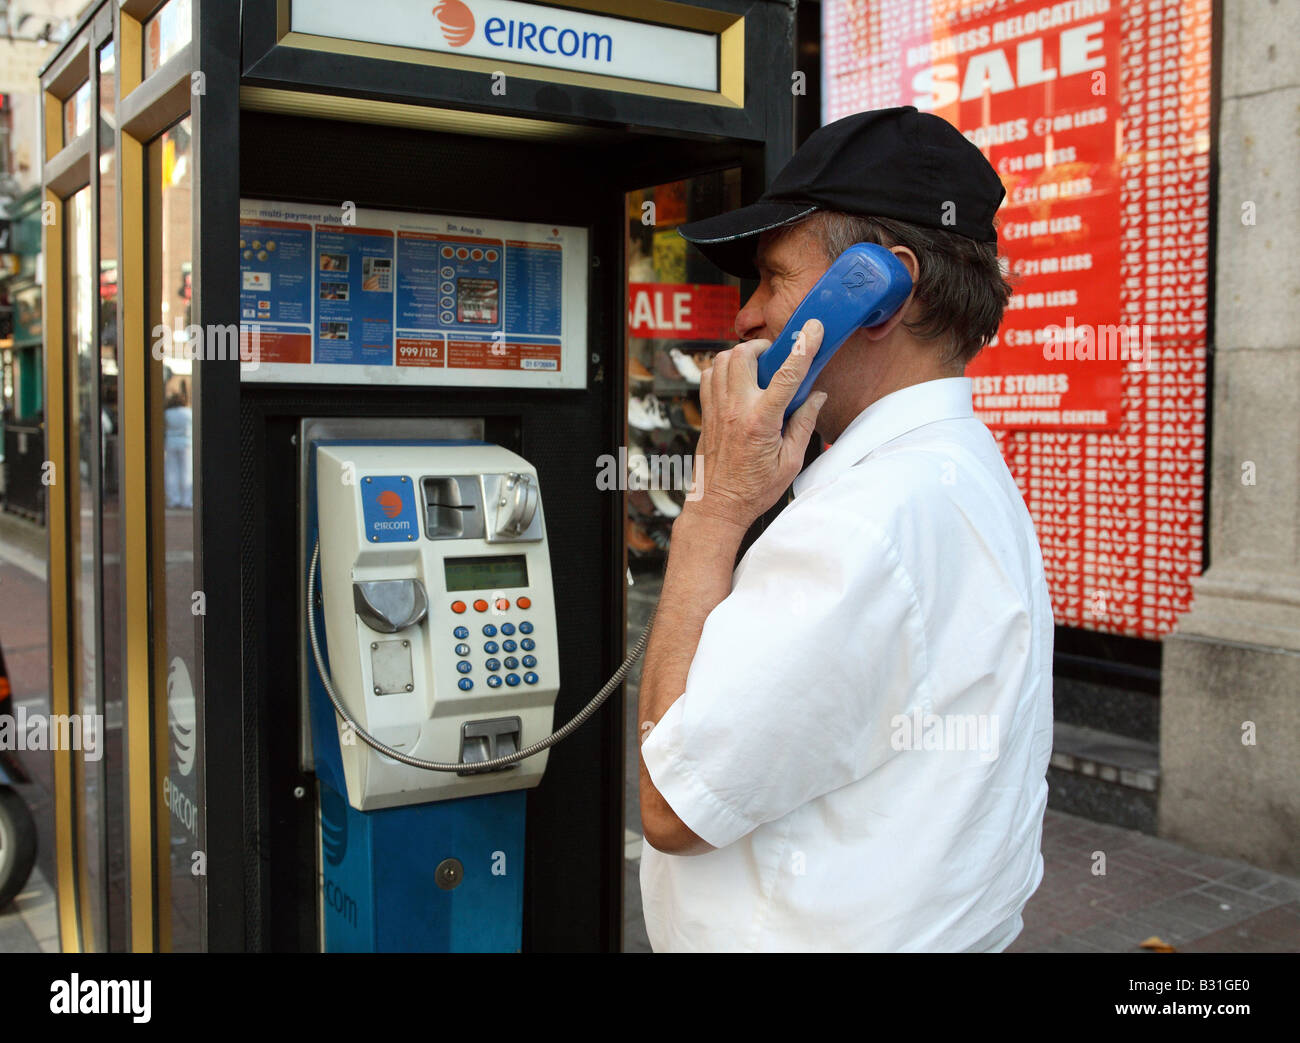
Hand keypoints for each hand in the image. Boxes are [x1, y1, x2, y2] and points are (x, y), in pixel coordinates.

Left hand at [684, 318, 828, 530]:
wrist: (717, 507)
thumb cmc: (755, 490)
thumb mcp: (790, 463)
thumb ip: (804, 424)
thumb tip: (818, 396)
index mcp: (761, 422)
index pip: (787, 375)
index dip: (803, 347)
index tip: (814, 328)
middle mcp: (735, 410)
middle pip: (743, 355)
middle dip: (763, 347)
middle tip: (776, 357)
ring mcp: (716, 410)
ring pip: (721, 360)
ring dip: (741, 355)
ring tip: (757, 368)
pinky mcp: (706, 414)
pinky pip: (708, 375)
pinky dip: (722, 369)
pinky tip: (736, 381)